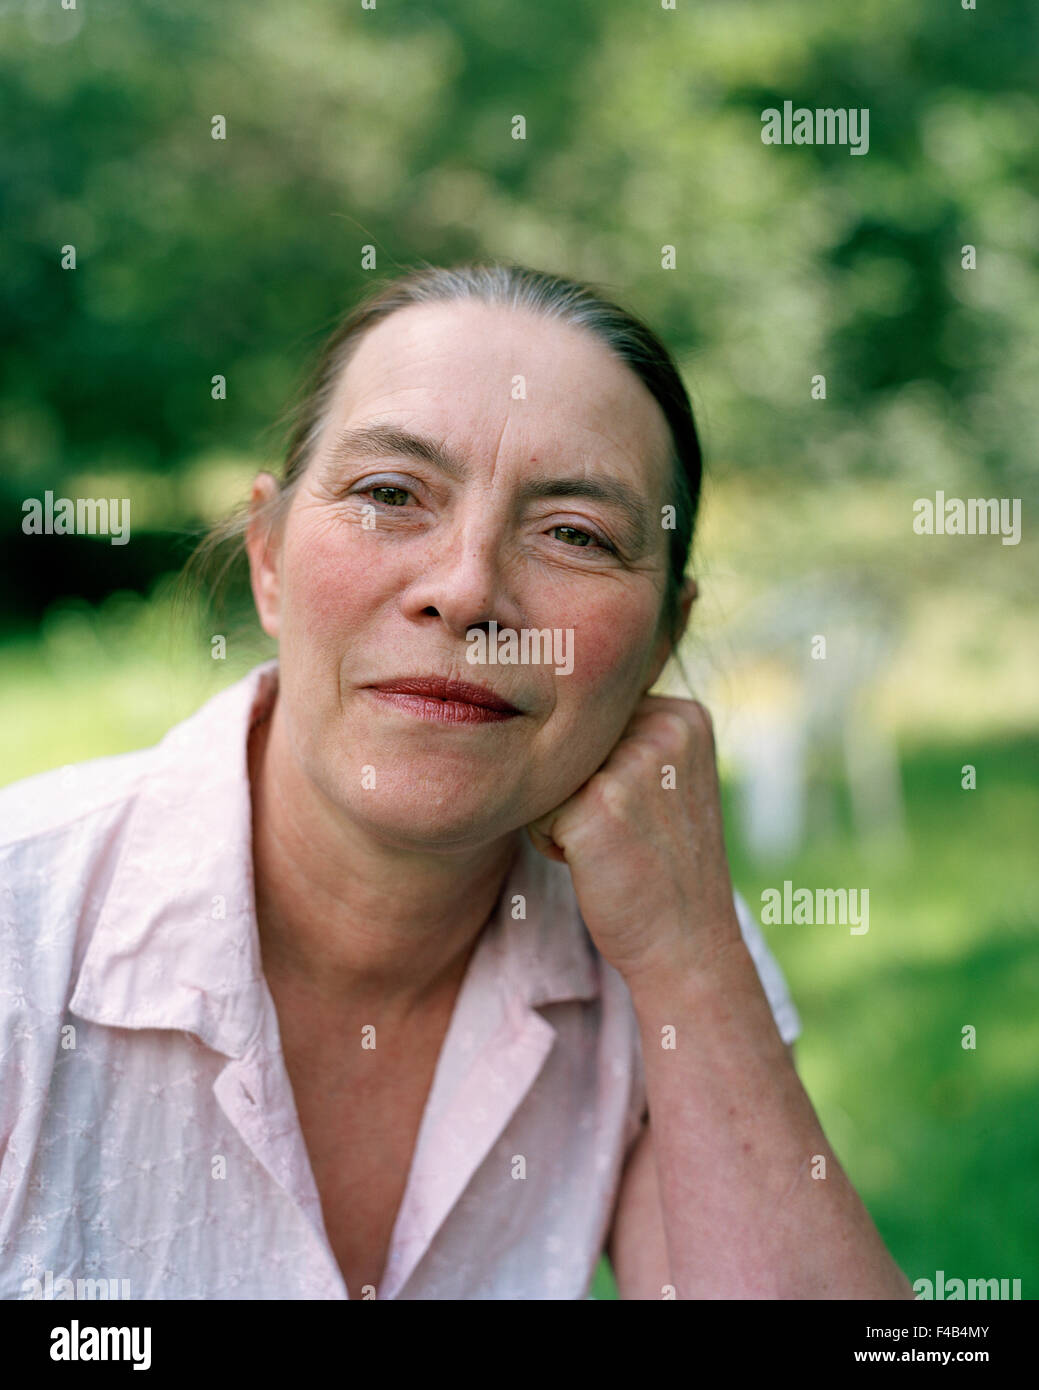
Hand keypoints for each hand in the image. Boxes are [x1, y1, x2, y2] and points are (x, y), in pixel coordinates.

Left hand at [526, 695, 742, 982]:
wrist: (686, 945)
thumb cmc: (662, 864)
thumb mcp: (665, 777)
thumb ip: (626, 734)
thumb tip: (551, 687)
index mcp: (684, 713)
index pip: (593, 719)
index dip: (599, 771)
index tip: (641, 813)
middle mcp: (665, 726)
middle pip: (567, 741)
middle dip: (577, 790)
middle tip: (623, 834)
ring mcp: (632, 763)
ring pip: (547, 772)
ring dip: (560, 814)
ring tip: (610, 847)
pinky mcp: (598, 803)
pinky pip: (534, 808)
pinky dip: (549, 841)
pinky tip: (594, 863)